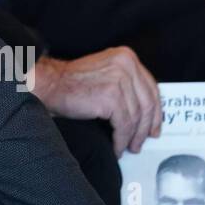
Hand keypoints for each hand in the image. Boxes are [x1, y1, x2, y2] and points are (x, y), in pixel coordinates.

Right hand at [29, 47, 161, 156]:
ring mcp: (119, 80)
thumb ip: (126, 83)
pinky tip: (117, 147)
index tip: (154, 126)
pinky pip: (124, 126)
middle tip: (142, 141)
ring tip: (128, 147)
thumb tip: (146, 109)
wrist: (49, 84)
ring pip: (136, 118)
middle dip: (146, 128)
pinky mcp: (111, 97)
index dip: (155, 112)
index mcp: (126, 57)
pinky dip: (121, 140)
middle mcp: (126, 65)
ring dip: (133, 137)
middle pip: (147, 104)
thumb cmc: (72, 82)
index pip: (150, 88)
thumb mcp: (106, 72)